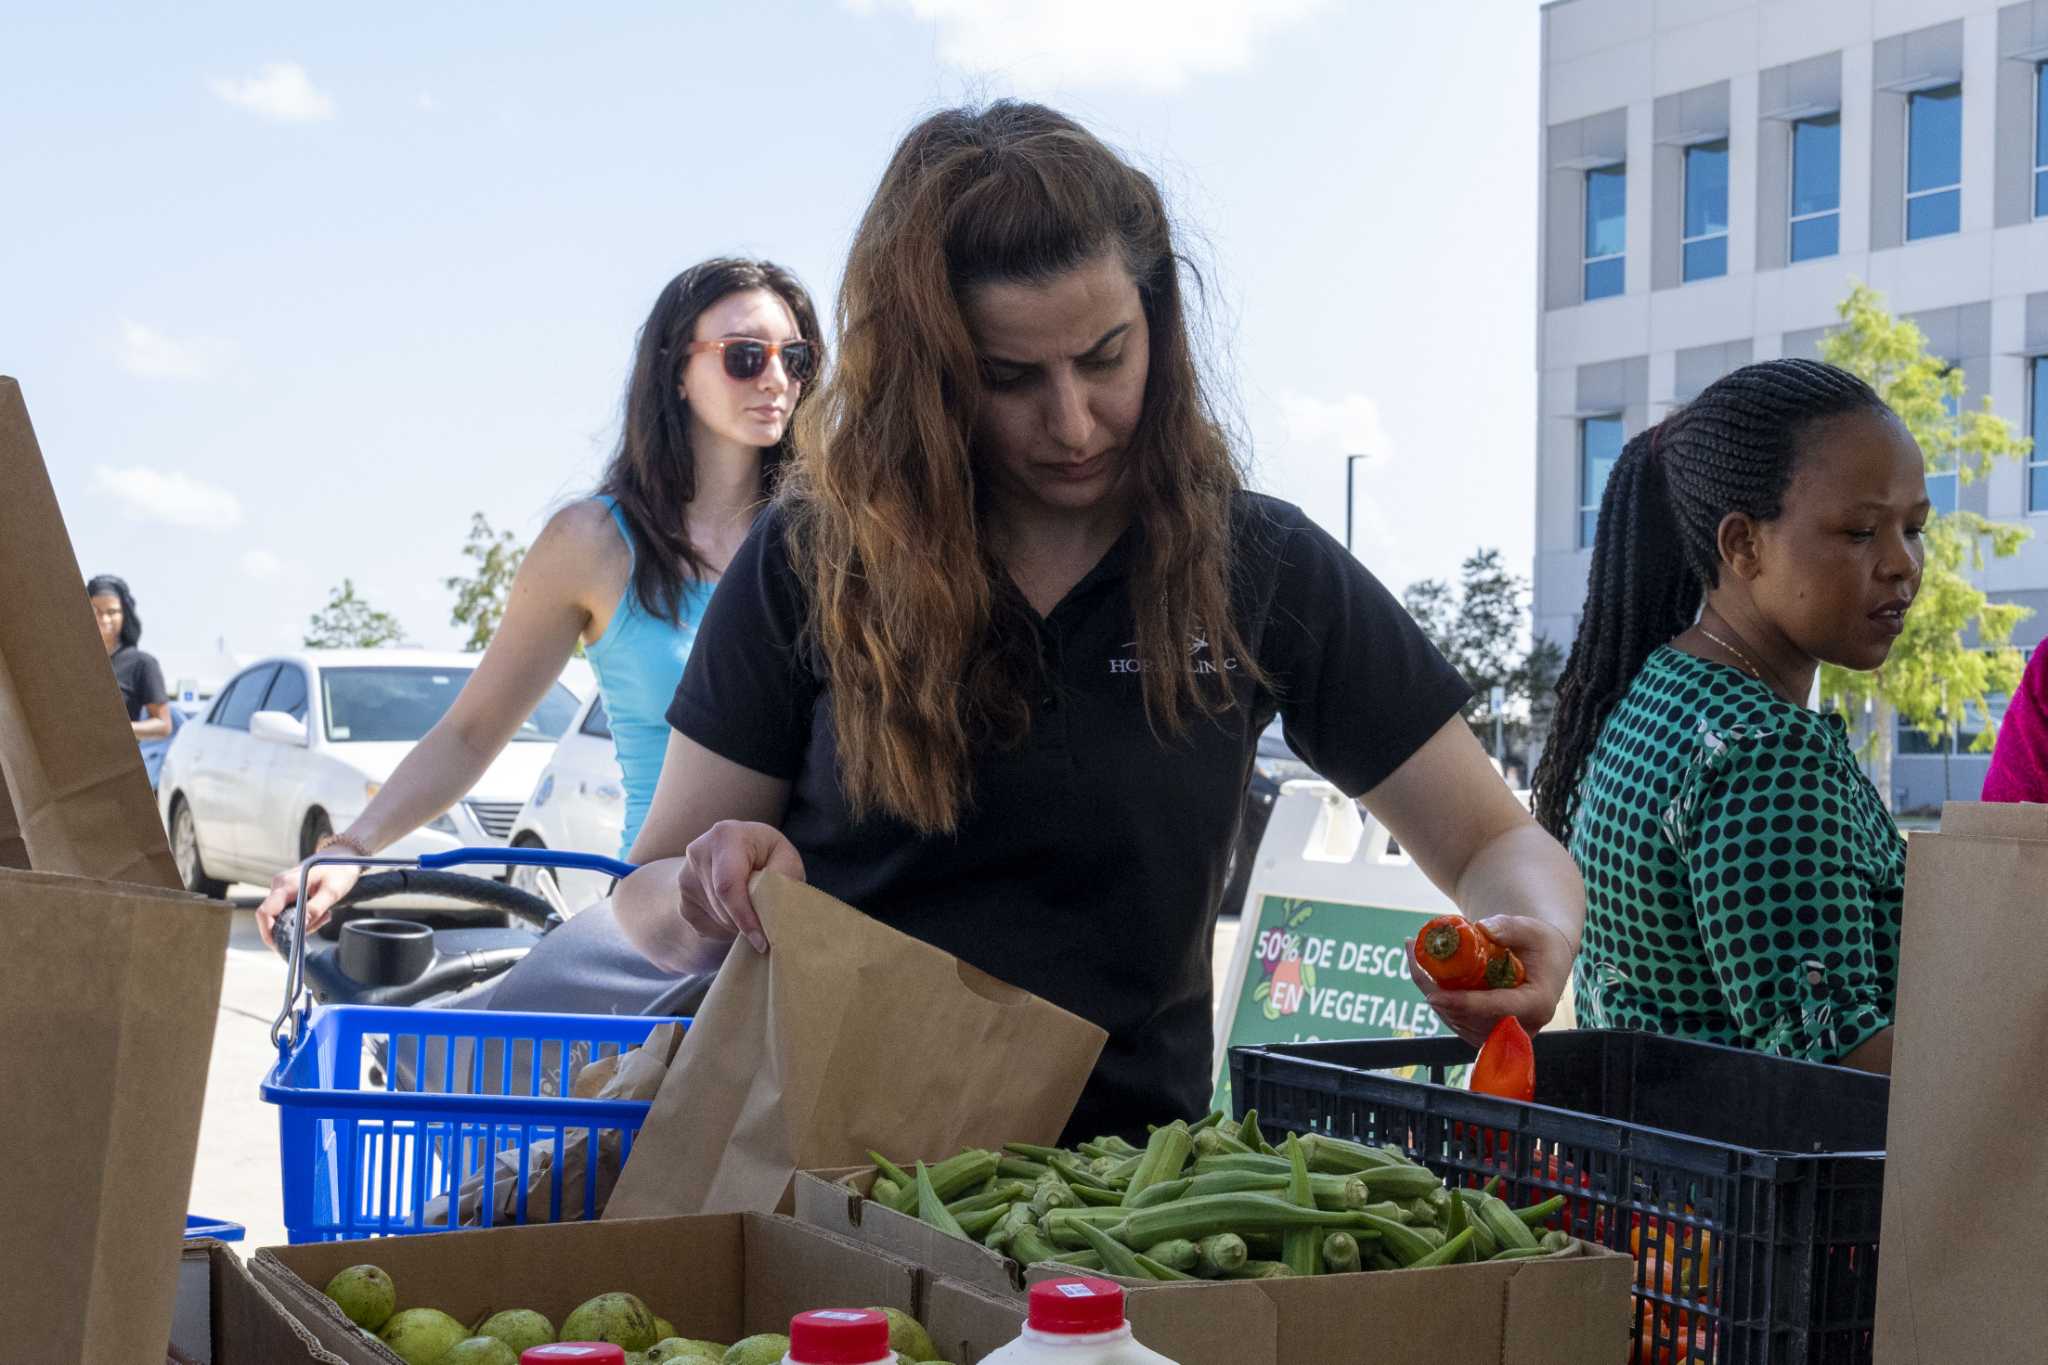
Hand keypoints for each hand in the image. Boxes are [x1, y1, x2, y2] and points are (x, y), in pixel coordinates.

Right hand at [255, 860, 363, 949]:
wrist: (342, 856)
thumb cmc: (339, 869)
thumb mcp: (332, 891)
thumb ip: (315, 909)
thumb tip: (300, 929)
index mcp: (286, 884)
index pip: (265, 912)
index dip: (268, 933)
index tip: (282, 947)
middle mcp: (279, 886)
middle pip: (275, 919)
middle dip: (294, 929)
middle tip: (321, 921)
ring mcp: (282, 890)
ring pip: (284, 918)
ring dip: (304, 923)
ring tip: (326, 913)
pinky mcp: (287, 894)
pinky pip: (290, 913)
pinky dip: (305, 918)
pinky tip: (322, 911)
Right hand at [632, 820, 803, 961]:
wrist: (737, 850)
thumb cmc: (768, 854)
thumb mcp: (785, 857)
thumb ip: (783, 877)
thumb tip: (773, 911)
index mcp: (725, 836)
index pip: (728, 885)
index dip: (744, 917)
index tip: (761, 941)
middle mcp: (698, 853)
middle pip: (722, 906)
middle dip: (746, 923)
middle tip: (767, 924)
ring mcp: (685, 878)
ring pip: (715, 919)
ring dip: (738, 925)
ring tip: (754, 910)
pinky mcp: (682, 900)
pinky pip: (706, 926)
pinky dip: (726, 928)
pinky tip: (737, 911)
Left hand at [1407, 914, 1573, 1048]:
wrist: (1544, 960)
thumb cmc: (1539, 944)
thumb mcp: (1530, 929)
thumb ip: (1509, 927)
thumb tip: (1482, 927)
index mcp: (1537, 1004)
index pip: (1498, 1009)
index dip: (1464, 1004)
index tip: (1435, 995)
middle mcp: (1522, 1026)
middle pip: (1471, 1018)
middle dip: (1440, 995)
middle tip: (1416, 963)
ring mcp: (1503, 1033)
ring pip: (1458, 1021)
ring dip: (1433, 994)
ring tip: (1416, 959)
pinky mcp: (1487, 1032)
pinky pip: (1456, 1020)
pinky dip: (1438, 999)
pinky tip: (1424, 973)